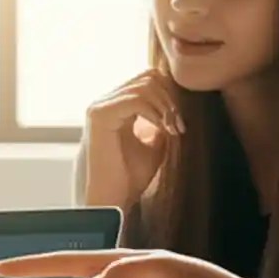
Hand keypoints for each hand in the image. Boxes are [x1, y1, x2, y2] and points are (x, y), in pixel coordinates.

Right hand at [84, 69, 182, 208]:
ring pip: (146, 84)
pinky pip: (136, 99)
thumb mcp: (154, 145)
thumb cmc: (128, 179)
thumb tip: (179, 104)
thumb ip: (161, 122)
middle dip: (170, 98)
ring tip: (172, 130)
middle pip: (149, 76)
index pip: (149, 81)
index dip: (170, 96)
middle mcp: (106, 103)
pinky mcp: (99, 115)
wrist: (110, 201)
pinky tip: (163, 130)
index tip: (179, 126)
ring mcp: (101, 107)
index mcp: (117, 108)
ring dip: (166, 106)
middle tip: (178, 126)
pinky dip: (156, 113)